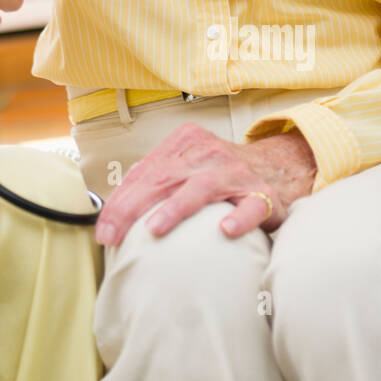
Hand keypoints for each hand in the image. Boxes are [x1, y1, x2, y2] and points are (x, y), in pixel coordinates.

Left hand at [94, 122, 316, 246]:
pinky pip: (252, 206)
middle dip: (133, 209)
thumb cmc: (221, 172)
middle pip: (163, 179)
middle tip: (113, 237)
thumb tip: (119, 197)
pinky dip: (239, 217)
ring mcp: (235, 172)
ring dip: (177, 208)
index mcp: (184, 143)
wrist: (278, 166)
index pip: (144, 173)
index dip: (120, 202)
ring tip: (155, 229)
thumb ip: (157, 174)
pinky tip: (225, 230)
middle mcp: (207, 153)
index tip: (102, 230)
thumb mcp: (187, 163)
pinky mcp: (263, 194)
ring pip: (201, 188)